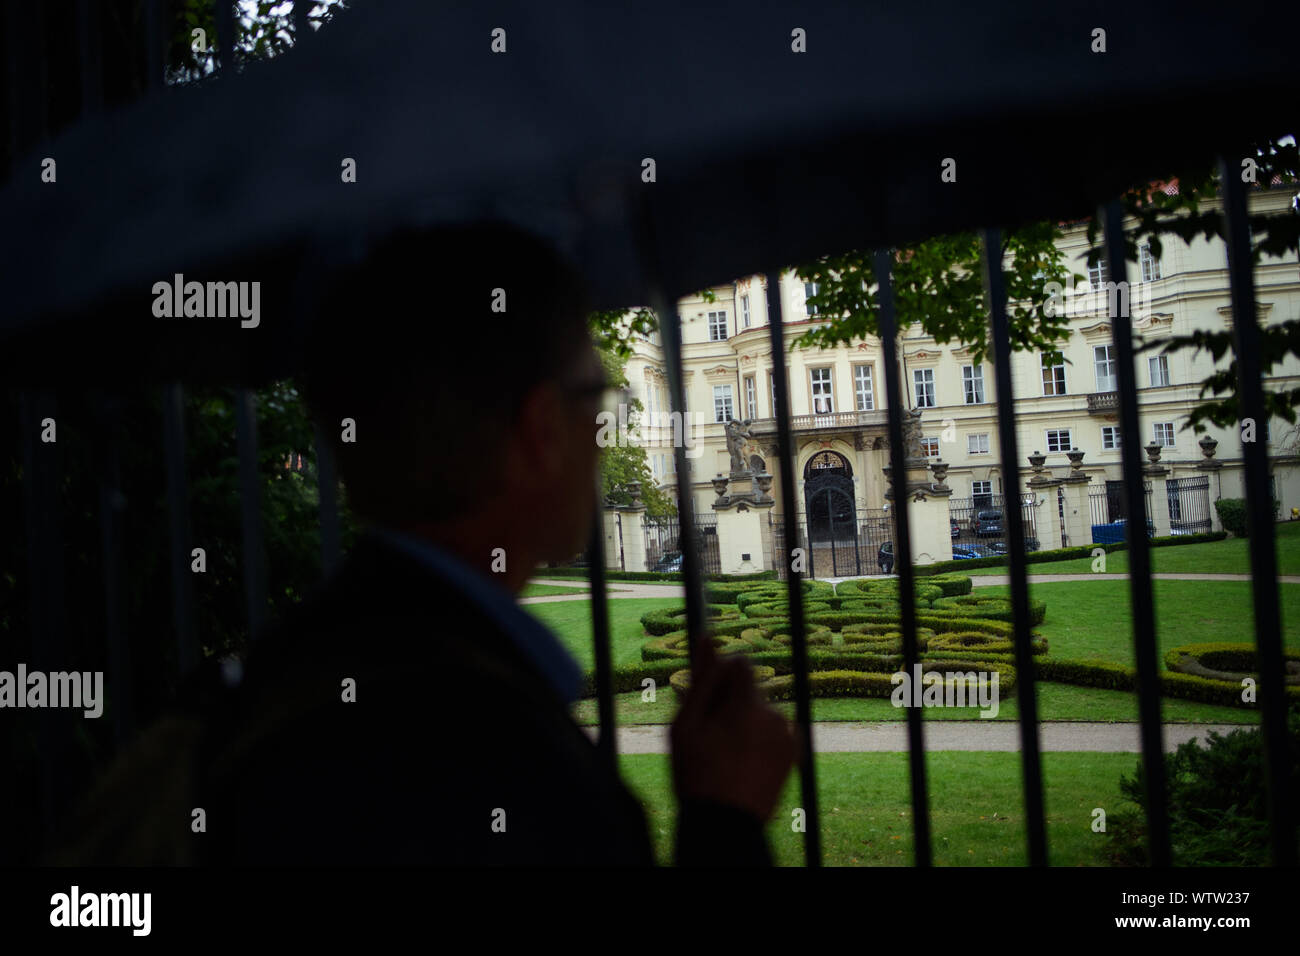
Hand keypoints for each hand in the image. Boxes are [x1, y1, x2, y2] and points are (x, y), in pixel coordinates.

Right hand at [669, 637, 796, 822]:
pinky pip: (775, 729)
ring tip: (727, 752)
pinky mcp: (794, 751)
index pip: (742, 664)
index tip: (709, 695)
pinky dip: (761, 736)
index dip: (722, 674)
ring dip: (747, 720)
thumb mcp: (686, 724)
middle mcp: (775, 715)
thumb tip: (707, 637)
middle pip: (752, 689)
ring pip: (763, 710)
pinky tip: (744, 759)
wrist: (725, 826)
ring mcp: (788, 735)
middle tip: (712, 733)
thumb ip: (701, 678)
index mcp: (748, 706)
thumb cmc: (697, 774)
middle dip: (733, 700)